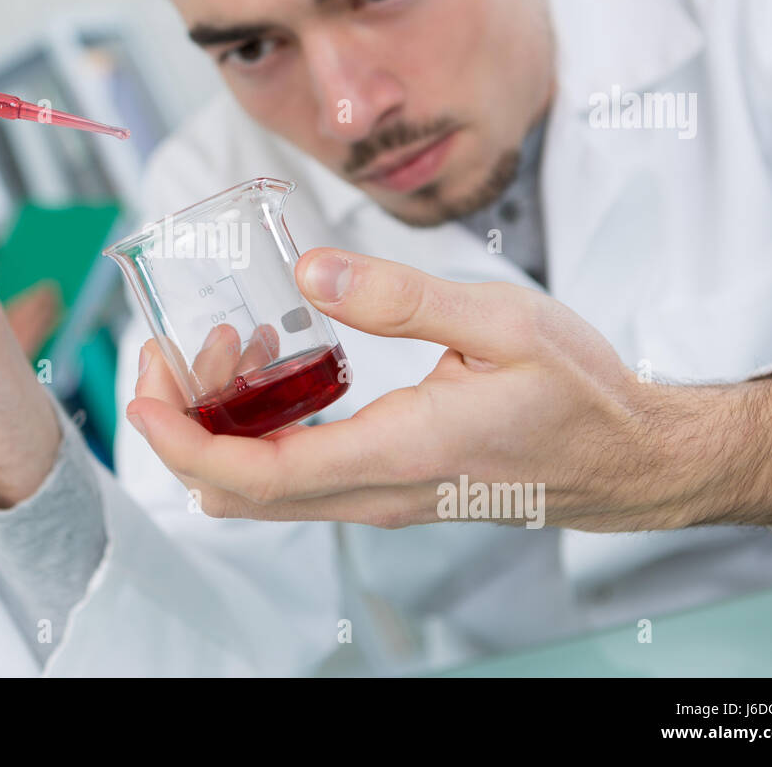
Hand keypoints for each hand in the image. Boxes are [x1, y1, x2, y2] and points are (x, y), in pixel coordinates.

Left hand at [125, 248, 771, 530]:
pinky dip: (262, 428)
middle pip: (237, 491)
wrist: (629, 458)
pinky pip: (296, 476)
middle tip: (182, 349)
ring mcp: (377, 497)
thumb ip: (399, 297)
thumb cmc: (579, 393)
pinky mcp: (385, 487)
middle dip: (186, 424)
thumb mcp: (500, 321)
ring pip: (261, 488)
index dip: (182, 439)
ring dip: (224, 424)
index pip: (255, 474)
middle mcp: (375, 492)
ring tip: (236, 344)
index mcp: (398, 453)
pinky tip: (282, 366)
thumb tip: (310, 272)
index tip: (142, 391)